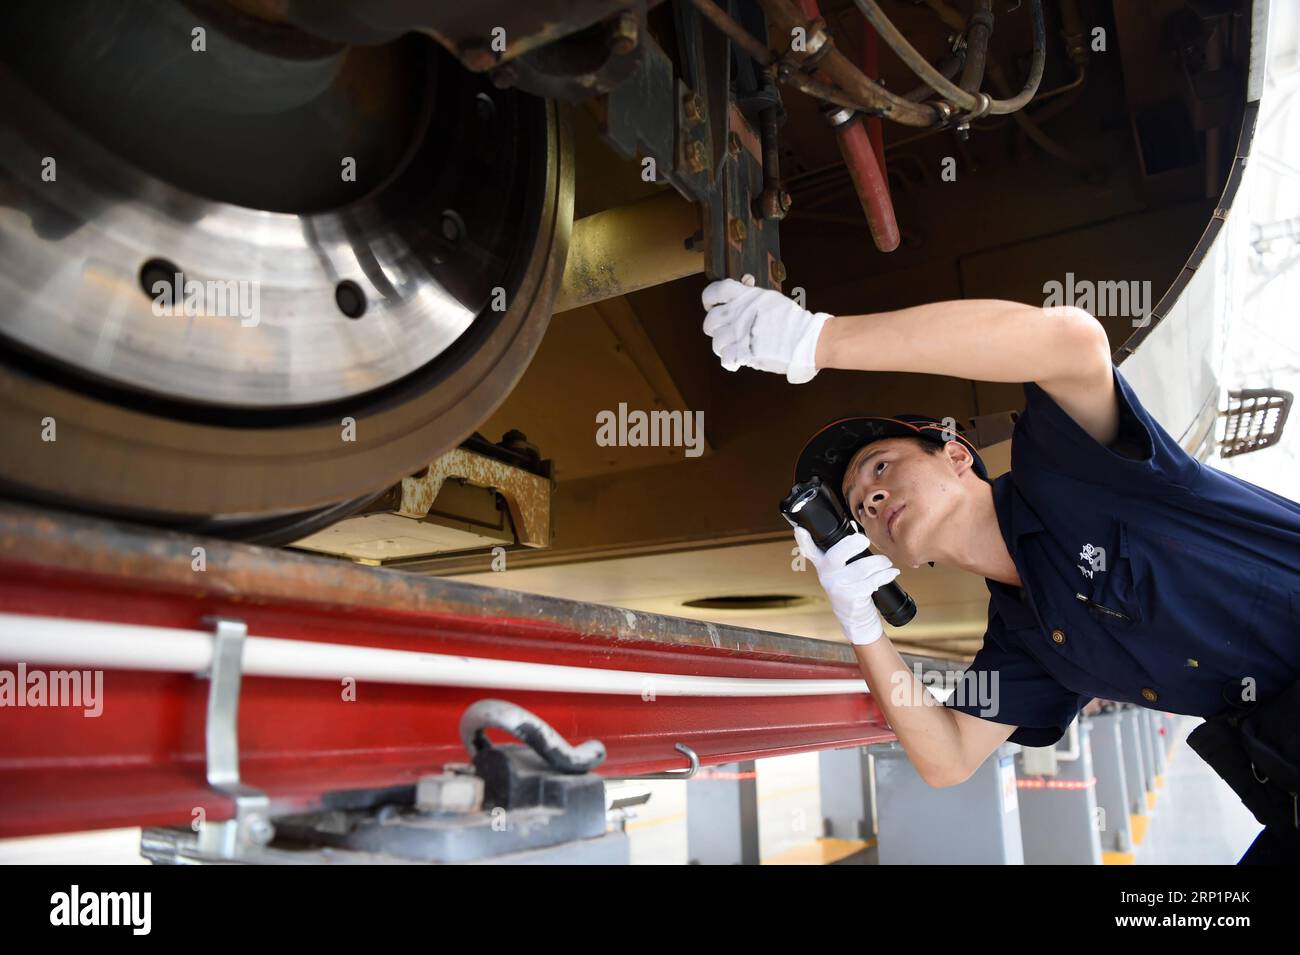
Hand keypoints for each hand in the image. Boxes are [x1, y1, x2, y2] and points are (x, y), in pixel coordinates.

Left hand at [701, 278, 831, 383]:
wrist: (806, 340)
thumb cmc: (793, 320)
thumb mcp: (771, 299)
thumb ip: (752, 298)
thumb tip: (742, 291)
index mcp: (747, 297)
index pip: (716, 291)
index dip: (709, 298)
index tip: (710, 304)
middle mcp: (739, 314)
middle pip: (711, 320)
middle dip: (713, 328)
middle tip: (721, 332)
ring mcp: (740, 334)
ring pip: (717, 342)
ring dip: (723, 347)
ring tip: (734, 348)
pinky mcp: (744, 353)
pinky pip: (726, 359)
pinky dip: (730, 362)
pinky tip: (737, 361)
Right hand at [793, 525, 900, 645]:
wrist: (855, 620)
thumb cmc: (851, 590)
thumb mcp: (842, 572)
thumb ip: (844, 552)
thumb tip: (853, 525)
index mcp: (823, 566)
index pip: (809, 552)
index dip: (804, 541)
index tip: (800, 529)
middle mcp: (827, 576)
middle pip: (835, 556)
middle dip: (852, 544)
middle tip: (864, 540)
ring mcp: (838, 588)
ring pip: (862, 568)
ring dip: (879, 562)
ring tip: (886, 562)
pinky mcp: (852, 597)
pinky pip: (872, 581)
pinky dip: (885, 575)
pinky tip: (891, 573)